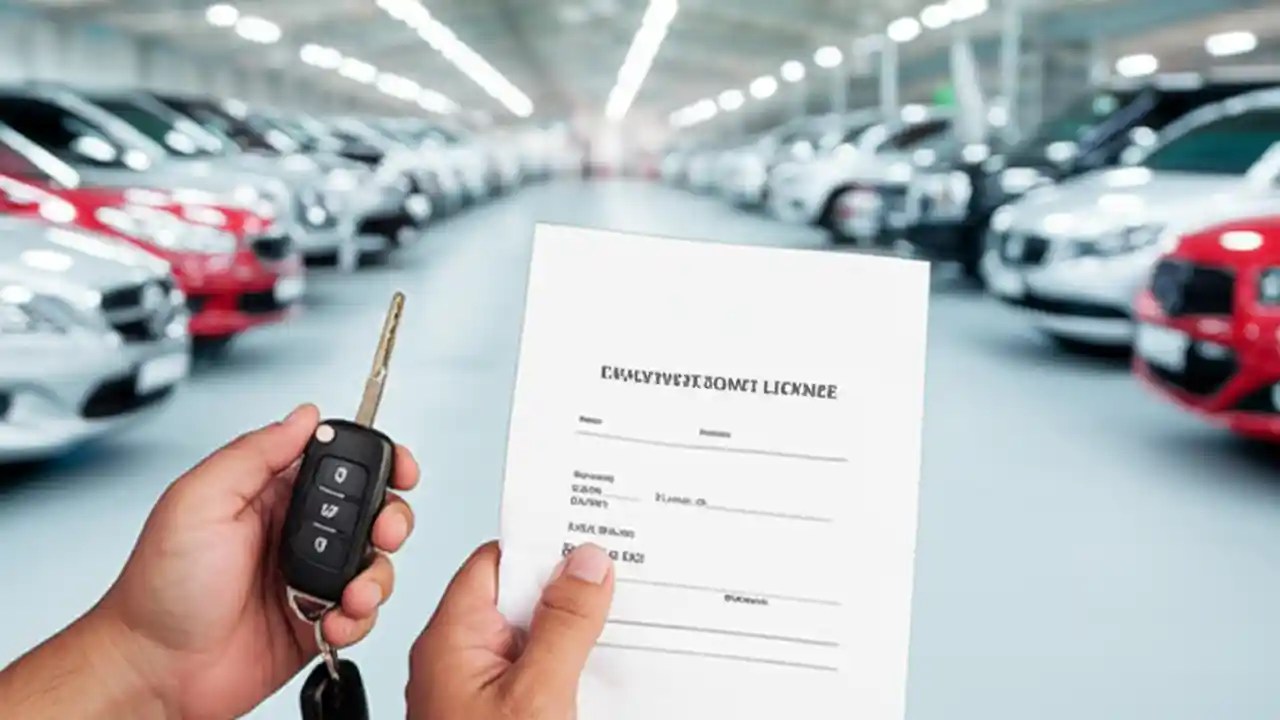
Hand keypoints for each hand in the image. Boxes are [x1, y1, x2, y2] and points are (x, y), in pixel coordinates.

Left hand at [94, 404, 418, 716]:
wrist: (154, 669)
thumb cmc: (159, 588)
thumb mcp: (197, 501)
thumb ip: (254, 454)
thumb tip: (303, 416)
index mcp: (270, 494)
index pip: (340, 463)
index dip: (378, 461)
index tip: (398, 467)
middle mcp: (296, 534)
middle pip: (372, 511)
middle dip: (391, 520)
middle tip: (384, 533)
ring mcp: (310, 579)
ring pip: (375, 564)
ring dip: (376, 577)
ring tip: (351, 594)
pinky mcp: (318, 621)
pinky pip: (362, 614)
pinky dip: (358, 619)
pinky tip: (332, 622)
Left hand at [406, 542, 614, 719]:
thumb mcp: (536, 694)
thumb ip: (564, 626)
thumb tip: (587, 563)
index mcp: (451, 640)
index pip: (495, 563)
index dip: (542, 546)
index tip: (590, 537)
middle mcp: (459, 660)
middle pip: (520, 600)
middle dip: (569, 591)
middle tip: (620, 582)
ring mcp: (479, 691)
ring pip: (534, 640)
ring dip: (574, 634)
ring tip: (621, 628)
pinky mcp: (500, 714)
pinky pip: (538, 675)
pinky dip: (570, 670)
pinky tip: (601, 673)